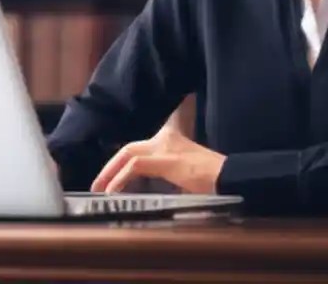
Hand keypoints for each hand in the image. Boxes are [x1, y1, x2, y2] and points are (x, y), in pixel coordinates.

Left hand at [91, 126, 226, 194]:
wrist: (230, 178)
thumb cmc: (211, 180)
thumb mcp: (183, 174)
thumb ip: (165, 174)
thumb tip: (144, 188)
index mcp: (171, 138)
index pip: (140, 144)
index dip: (121, 158)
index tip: (108, 174)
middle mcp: (166, 137)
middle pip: (128, 148)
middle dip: (109, 166)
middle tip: (97, 184)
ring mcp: (165, 146)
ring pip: (127, 154)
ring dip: (110, 172)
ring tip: (100, 189)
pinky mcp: (166, 159)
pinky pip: (135, 165)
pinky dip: (121, 178)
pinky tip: (113, 191)